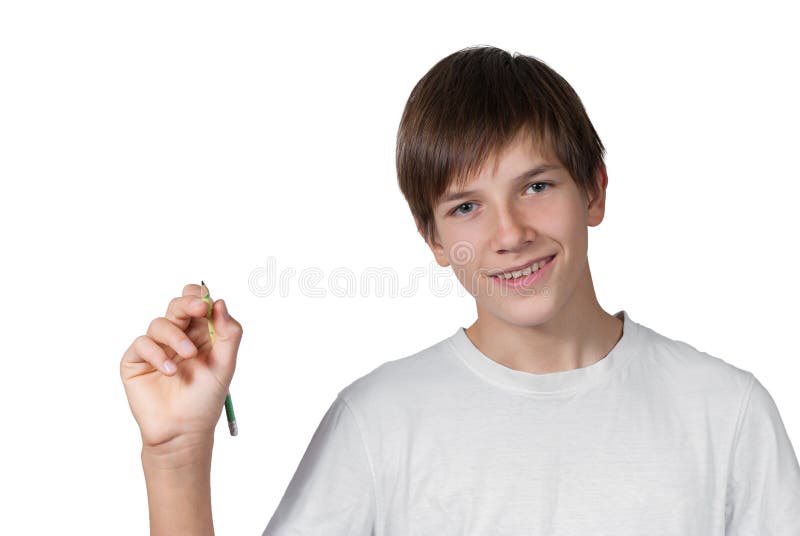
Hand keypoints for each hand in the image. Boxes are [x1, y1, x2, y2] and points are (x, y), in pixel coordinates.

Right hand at [120, 283, 242, 450]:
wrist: (184, 431)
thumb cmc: (206, 398)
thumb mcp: (226, 363)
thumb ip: (228, 332)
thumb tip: (220, 302)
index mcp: (200, 333)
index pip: (196, 302)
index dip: (199, 297)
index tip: (207, 302)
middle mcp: (177, 336)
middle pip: (177, 305)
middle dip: (188, 304)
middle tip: (200, 309)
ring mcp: (155, 348)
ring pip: (159, 323)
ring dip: (176, 336)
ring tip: (188, 356)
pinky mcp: (136, 361)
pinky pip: (142, 343)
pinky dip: (157, 354)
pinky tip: (170, 371)